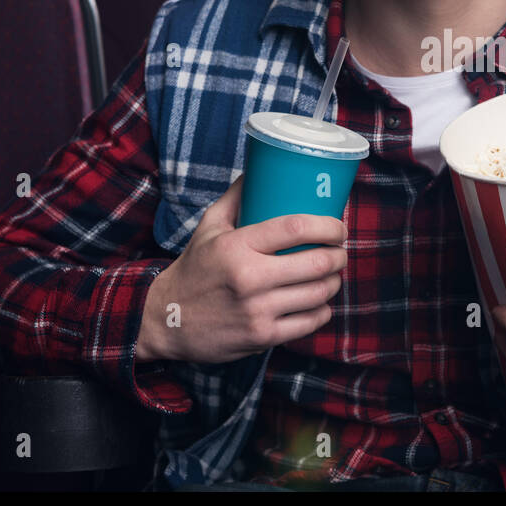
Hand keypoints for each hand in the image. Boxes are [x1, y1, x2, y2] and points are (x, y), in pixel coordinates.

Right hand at [135, 173, 348, 363]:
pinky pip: (310, 322)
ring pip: (318, 293)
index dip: (328, 225)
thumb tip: (259, 168)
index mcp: (237, 245)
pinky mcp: (262, 337)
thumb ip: (236, 197)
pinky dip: (322, 310)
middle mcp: (249, 277)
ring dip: (334, 282)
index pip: (296, 227)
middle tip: (339, 251)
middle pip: (316, 262)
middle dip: (339, 255)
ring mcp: (257, 310)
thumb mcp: (208, 227)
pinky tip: (319, 302)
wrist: (166, 320)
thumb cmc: (194, 269)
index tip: (338, 226)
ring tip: (332, 274)